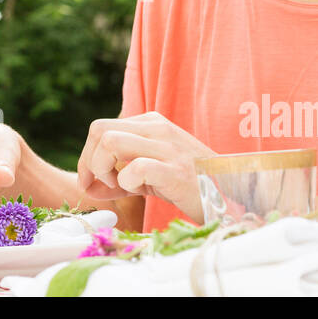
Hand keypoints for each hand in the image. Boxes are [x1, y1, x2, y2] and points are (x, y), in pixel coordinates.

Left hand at [76, 111, 213, 221]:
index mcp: (150, 123)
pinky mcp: (175, 171)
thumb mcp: (150, 174)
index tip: (90, 181)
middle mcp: (157, 128)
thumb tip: (88, 187)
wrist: (230, 196)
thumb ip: (118, 177)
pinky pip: (135, 168)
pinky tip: (138, 191)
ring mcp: (167, 147)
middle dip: (90, 161)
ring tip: (120, 185)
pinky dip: (125, 183)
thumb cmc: (188, 184)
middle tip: (103, 184)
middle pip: (99, 130)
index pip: (100, 128)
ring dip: (103, 169)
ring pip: (111, 142)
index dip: (87, 156)